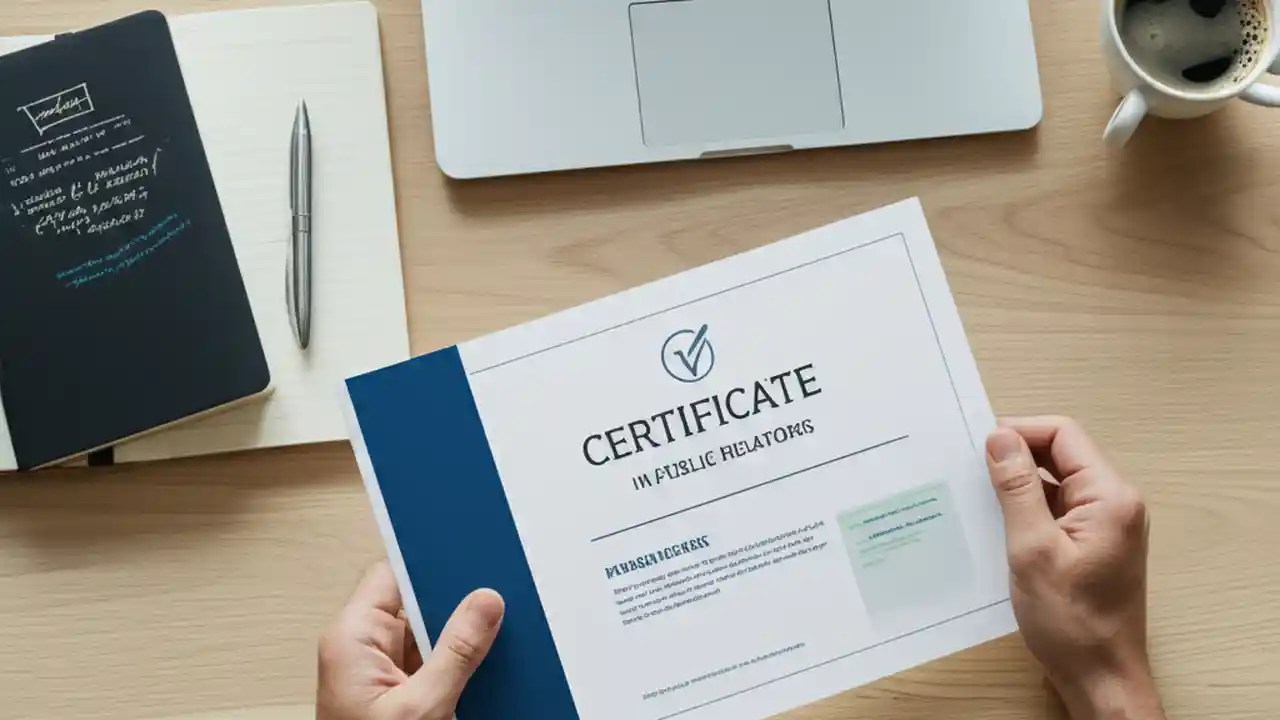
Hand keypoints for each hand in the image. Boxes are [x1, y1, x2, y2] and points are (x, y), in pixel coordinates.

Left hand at [317, 561, 504, 719]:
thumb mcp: (422, 708)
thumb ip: (457, 652)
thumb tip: (485, 602)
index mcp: (352, 639)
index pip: (390, 574)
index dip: (429, 563)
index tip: (470, 558)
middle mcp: (362, 650)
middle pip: (415, 604)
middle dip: (455, 606)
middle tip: (495, 606)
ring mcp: (380, 673)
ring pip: (429, 635)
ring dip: (461, 640)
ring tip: (495, 643)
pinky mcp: (397, 695)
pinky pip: (432, 663)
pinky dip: (459, 666)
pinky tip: (484, 670)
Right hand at [985, 417, 1164, 719]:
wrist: (1100, 678)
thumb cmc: (1073, 623)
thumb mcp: (1032, 549)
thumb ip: (1016, 488)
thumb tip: (999, 438)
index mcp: (1110, 496)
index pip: (1062, 434)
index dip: (1018, 432)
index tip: (977, 446)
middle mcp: (1115, 503)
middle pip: (1060, 453)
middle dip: (1014, 457)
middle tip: (969, 471)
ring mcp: (1106, 524)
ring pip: (1055, 482)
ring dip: (1017, 485)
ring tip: (977, 499)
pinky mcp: (1092, 543)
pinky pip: (1056, 508)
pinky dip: (1026, 509)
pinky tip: (996, 524)